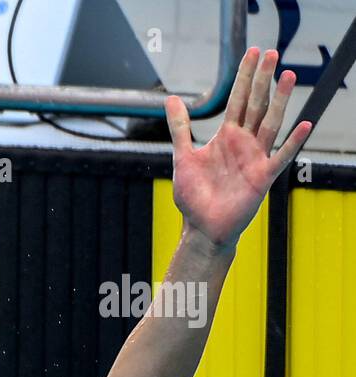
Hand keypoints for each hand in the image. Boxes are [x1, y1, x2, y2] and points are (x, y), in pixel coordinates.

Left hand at [166, 48, 311, 250]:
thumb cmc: (195, 195)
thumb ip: (180, 128)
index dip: (245, 76)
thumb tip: (172, 98)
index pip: (238, 99)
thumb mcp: (183, 156)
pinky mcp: (262, 177)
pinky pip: (280, 157)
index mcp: (227, 137)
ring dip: (280, 101)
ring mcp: (255, 158)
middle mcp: (244, 143)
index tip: (253, 51)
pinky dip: (292, 142)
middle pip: (256, 104)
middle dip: (263, 79)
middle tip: (273, 52)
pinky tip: (304, 125)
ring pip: (270, 124)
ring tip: (289, 76)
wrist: (201, 227)